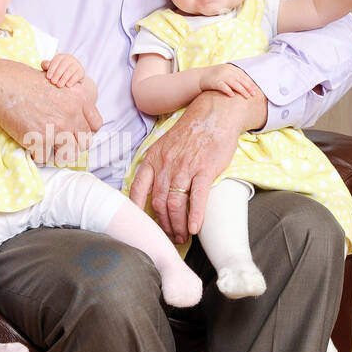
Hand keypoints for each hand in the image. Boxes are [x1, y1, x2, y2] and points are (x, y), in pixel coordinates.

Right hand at [0, 56, 101, 164]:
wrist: (3, 86)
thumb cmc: (27, 83)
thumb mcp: (58, 84)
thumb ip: (73, 101)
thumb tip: (79, 121)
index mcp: (79, 99)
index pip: (95, 126)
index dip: (85, 131)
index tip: (75, 133)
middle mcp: (71, 115)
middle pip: (84, 143)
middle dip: (72, 145)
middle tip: (59, 143)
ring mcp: (56, 129)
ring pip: (68, 155)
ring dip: (58, 154)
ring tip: (47, 146)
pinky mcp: (39, 140)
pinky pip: (44, 157)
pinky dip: (37, 153)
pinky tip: (30, 142)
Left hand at [41, 52, 84, 87]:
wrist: (72, 78)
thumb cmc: (58, 73)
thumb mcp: (52, 69)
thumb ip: (46, 66)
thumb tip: (45, 65)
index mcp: (61, 57)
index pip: (56, 61)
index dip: (51, 69)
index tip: (48, 77)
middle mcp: (69, 59)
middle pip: (63, 65)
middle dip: (57, 74)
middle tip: (53, 82)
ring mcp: (76, 64)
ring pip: (70, 70)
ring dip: (64, 78)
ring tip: (59, 85)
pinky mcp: (81, 71)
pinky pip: (77, 75)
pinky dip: (72, 80)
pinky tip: (68, 85)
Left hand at [129, 87, 266, 243]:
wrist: (214, 113)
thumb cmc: (191, 132)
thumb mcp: (165, 145)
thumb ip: (157, 166)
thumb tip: (151, 189)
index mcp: (153, 159)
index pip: (137, 190)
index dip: (137, 211)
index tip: (140, 226)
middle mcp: (166, 165)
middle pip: (158, 203)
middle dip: (162, 224)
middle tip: (168, 237)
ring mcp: (185, 167)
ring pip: (175, 204)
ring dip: (178, 225)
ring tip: (181, 237)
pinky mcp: (205, 169)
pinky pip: (197, 197)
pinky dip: (195, 216)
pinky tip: (194, 229)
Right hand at [199, 62, 257, 99]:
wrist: (199, 77)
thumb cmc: (214, 77)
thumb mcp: (225, 73)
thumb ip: (234, 76)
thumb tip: (247, 84)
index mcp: (230, 68)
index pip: (243, 75)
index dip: (249, 82)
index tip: (255, 89)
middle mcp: (227, 71)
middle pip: (240, 79)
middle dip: (248, 87)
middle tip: (253, 94)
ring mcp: (221, 76)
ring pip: (234, 84)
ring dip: (242, 90)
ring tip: (247, 97)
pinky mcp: (215, 82)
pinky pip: (223, 87)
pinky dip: (228, 91)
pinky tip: (232, 96)